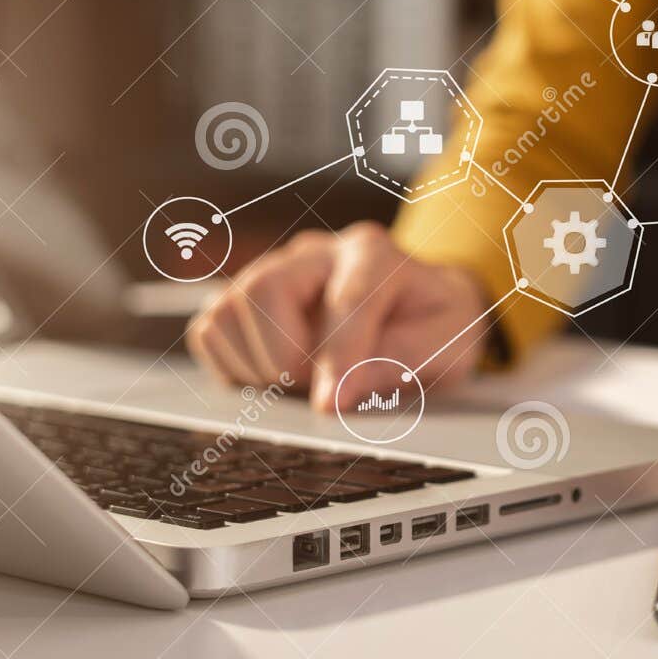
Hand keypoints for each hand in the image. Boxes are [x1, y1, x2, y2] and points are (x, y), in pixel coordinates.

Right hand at [187, 222, 492, 411]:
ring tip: (300, 383)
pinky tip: (276, 378)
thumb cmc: (432, 323)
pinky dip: (234, 366)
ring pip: (227, 309)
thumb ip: (401, 360)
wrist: (418, 308)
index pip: (347, 298)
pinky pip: (211, 330)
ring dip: (257, 365)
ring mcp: (273, 271)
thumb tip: (335, 394)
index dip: (337, 355)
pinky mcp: (246, 299)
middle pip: (265, 287)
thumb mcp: (447, 342)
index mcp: (374, 254)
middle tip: (314, 391)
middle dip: (283, 355)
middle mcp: (316, 253)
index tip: (329, 405)